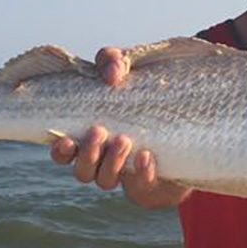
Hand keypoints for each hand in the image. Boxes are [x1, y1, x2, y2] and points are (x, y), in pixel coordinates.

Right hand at [48, 47, 190, 208]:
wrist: (186, 112)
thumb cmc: (143, 88)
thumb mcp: (126, 68)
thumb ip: (113, 61)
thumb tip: (112, 75)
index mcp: (88, 136)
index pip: (63, 153)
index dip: (60, 151)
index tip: (66, 139)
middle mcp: (102, 159)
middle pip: (82, 172)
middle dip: (87, 155)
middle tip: (99, 131)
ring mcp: (125, 172)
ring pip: (105, 181)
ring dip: (111, 163)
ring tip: (124, 140)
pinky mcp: (151, 179)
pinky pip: (143, 186)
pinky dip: (142, 172)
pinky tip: (147, 156)